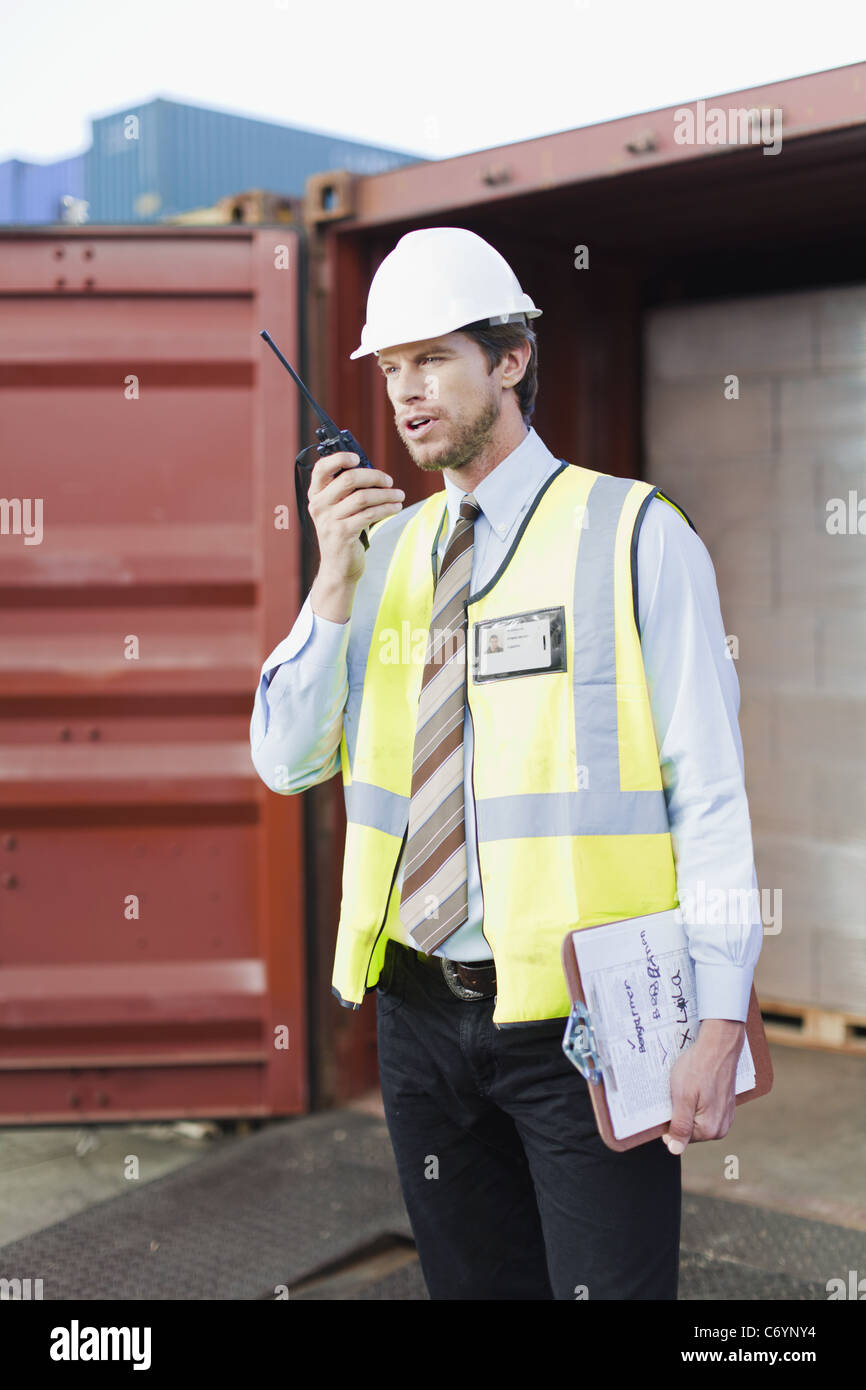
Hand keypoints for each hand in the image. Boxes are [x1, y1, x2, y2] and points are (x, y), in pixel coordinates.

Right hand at [307, 453, 403, 585]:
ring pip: (363, 497)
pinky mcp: (343, 533)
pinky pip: (370, 514)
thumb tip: (373, 473)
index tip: (357, 458)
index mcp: (316, 495)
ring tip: (399, 495)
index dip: (339, 458)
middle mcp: (319, 505)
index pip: (322, 468)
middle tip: (389, 481)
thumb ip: (347, 492)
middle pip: (349, 478)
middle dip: (375, 476)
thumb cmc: (342, 534)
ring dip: (386, 494)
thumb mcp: (338, 510)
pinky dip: (387, 508)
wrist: (337, 568)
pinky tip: (395, 507)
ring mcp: (329, 520)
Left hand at [662, 1018, 745, 1154]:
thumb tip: (675, 1150)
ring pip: (697, 1120)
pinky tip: (696, 1085)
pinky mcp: (726, 1106)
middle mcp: (721, 1127)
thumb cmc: (698, 1068)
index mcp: (710, 1129)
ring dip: (688, 1107)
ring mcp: (726, 1116)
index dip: (669, 1121)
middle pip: (689, 1130)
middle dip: (679, 1114)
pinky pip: (706, 1111)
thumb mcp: (682, 1097)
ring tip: (688, 1087)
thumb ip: (680, 1126)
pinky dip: (698, 1101)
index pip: (679, 1138)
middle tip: (677, 1092)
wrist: (718, 1045)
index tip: (668, 1102)